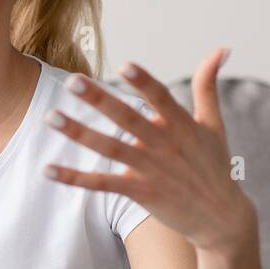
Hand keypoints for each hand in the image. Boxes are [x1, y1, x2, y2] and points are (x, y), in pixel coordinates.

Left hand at [42, 47, 257, 257]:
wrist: (221, 220)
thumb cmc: (214, 166)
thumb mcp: (214, 124)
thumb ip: (208, 86)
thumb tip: (222, 48)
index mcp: (182, 125)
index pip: (161, 98)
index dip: (144, 82)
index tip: (124, 65)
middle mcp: (164, 145)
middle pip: (127, 118)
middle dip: (100, 100)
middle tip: (72, 81)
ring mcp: (151, 170)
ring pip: (110, 148)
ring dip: (79, 133)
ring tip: (51, 117)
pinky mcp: (140, 192)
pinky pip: (101, 184)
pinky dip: (75, 178)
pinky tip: (48, 170)